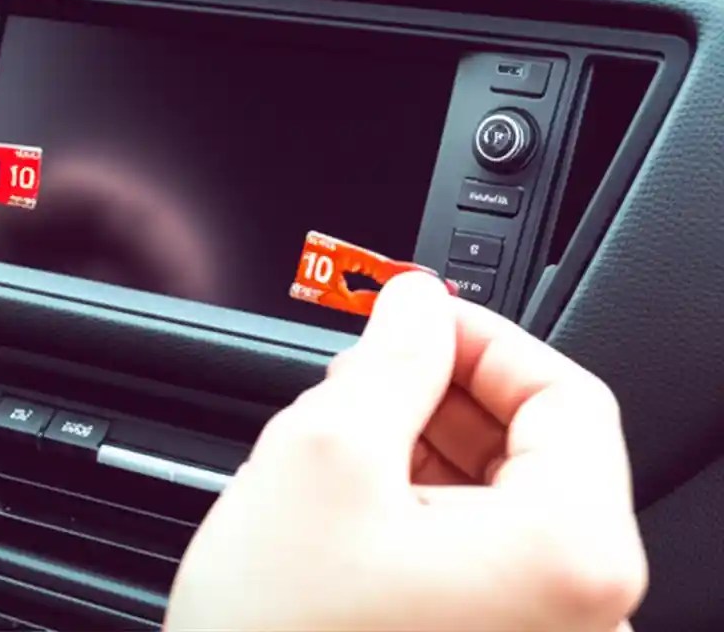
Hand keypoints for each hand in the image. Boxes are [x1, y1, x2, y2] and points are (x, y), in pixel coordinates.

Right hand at [166, 273, 645, 631]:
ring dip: (427, 453)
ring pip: (502, 510)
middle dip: (445, 397)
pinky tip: (352, 509)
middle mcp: (580, 616)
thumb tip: (417, 304)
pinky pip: (479, 564)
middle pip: (538, 455)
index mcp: (570, 557)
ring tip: (341, 444)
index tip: (417, 320)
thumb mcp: (323, 455)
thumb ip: (388, 356)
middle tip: (365, 375)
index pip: (567, 397)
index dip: (482, 340)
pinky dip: (424, 516)